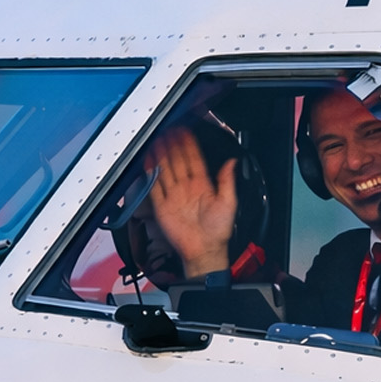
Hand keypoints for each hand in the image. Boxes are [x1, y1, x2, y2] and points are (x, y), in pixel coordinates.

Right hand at [146, 128, 236, 279]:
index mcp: (202, 185)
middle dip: (172, 145)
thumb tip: (232, 162)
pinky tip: (148, 161)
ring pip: (165, 170)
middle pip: (177, 161)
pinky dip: (150, 174)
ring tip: (156, 139)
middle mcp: (187, 188)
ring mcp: (173, 196)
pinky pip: (155, 187)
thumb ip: (227, 181)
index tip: (184, 131)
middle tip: (167, 130)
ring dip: (160, 155)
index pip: (193, 160)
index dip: (188, 145)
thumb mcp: (229, 202)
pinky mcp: (163, 206)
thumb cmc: (218, 231)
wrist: (205, 251)